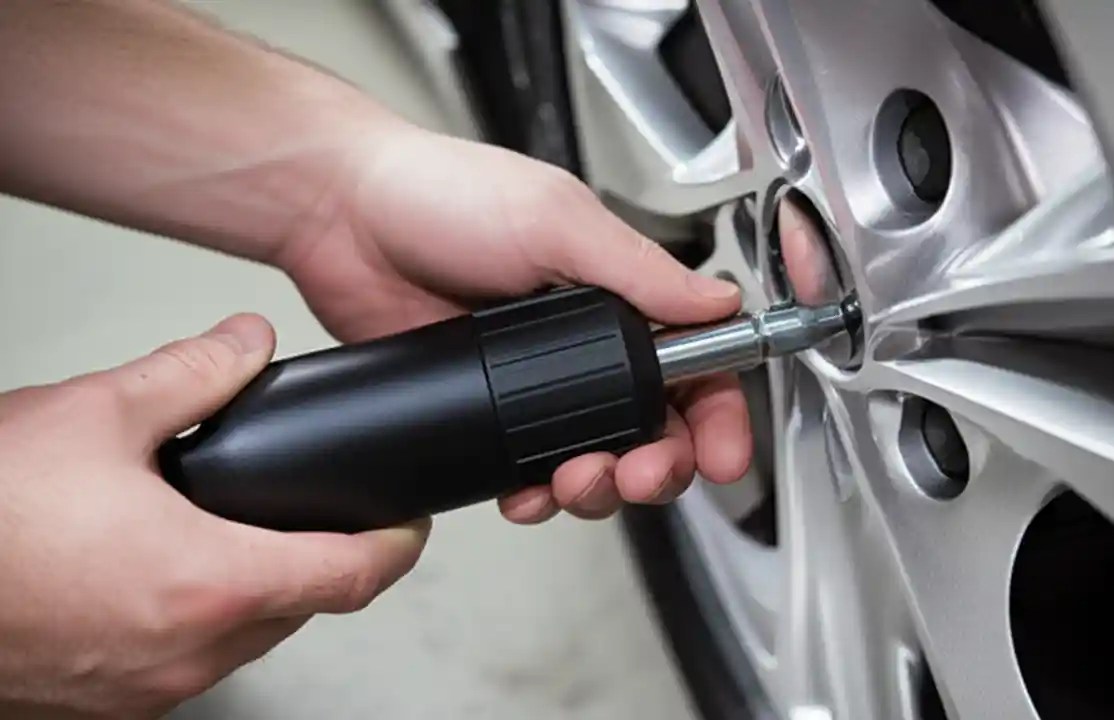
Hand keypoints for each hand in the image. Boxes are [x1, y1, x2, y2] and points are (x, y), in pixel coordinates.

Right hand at [0, 316, 428, 717]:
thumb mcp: (95, 413)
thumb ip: (191, 372)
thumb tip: (246, 343)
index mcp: (207, 582)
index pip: (351, 576)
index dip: (396, 546)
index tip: (410, 526)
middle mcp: (188, 653)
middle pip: (307, 609)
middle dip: (329, 562)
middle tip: (327, 516)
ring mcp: (146, 691)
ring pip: (250, 640)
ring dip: (265, 591)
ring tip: (248, 535)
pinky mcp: (106, 706)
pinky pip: (191, 664)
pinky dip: (206, 620)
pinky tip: (173, 576)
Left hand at [277, 128, 753, 522]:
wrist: (340, 217)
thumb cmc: (441, 192)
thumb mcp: (555, 220)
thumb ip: (638, 272)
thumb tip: (718, 302)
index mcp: (616, 292)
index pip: (694, 363)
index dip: (716, 416)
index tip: (720, 455)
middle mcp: (583, 342)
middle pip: (654, 429)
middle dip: (657, 466)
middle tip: (639, 476)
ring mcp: (532, 383)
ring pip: (594, 459)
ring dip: (597, 487)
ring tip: (576, 483)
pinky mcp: (484, 410)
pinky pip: (525, 470)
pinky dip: (535, 493)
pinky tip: (526, 492)